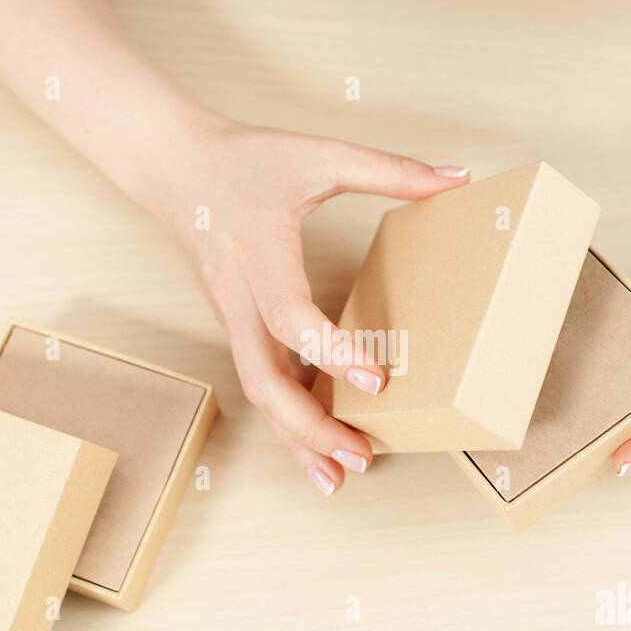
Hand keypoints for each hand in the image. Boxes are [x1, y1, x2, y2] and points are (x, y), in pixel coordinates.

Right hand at [146, 116, 468, 493]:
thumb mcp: (320, 153)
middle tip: (361, 456)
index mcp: (260, 253)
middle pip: (263, 379)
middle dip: (310, 426)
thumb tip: (458, 177)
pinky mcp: (237, 325)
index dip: (331, 351)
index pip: (289, 314)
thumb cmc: (245, 160)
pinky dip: (286, 418)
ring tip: (338, 476)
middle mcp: (240, 296)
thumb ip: (390, 169)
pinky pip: (259, 380)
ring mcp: (233, 317)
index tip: (377, 377)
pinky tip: (317, 445)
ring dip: (296, 437)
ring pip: (257, 392)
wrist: (173, 166)